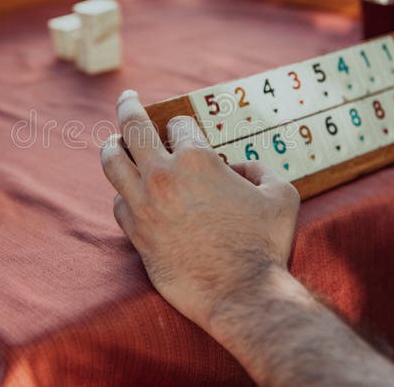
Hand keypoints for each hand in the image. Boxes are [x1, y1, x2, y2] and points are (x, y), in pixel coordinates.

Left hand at [100, 90, 299, 332]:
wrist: (241, 294)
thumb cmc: (265, 244)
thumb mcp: (281, 194)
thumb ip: (260, 169)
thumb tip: (239, 167)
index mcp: (198, 159)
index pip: (179, 124)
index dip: (184, 124)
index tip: (184, 127)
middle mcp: (163, 175)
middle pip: (133, 127)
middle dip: (129, 107)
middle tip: (127, 98)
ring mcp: (143, 204)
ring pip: (112, 161)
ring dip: (112, 145)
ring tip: (114, 141)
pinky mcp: (135, 233)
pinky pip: (117, 202)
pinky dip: (122, 192)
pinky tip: (127, 191)